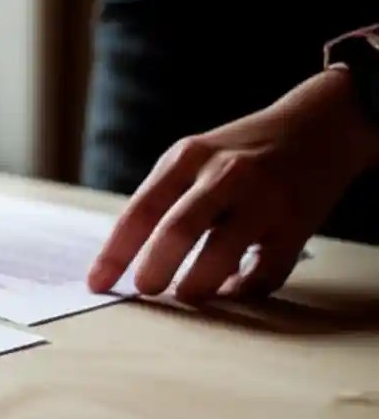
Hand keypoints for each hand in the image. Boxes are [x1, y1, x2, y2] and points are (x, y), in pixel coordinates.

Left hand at [88, 68, 378, 301]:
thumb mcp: (195, 156)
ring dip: (196, 284)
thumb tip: (123, 260)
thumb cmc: (242, 151)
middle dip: (154, 268)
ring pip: (220, 254)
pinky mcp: (295, 225)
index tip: (96, 284)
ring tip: (186, 294)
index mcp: (188, 158)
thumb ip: (164, 199)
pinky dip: (242, 290)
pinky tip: (230, 291)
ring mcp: (263, 199)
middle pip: (178, 229)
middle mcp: (225, 174)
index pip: (140, 210)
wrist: (322, 124)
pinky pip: (263, 273)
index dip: (114, 253)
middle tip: (144, 290)